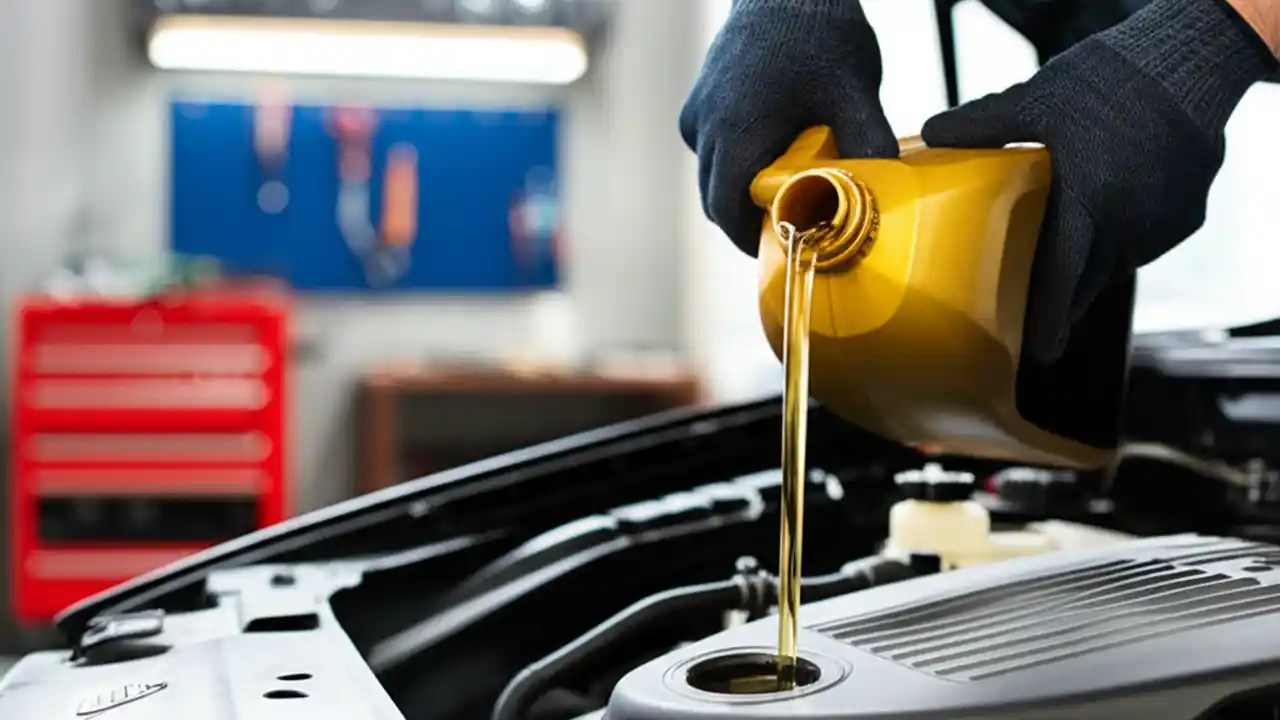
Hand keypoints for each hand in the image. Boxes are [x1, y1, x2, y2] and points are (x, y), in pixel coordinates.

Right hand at [680, 0, 896, 253]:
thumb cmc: (817, 30)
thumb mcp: (853, 90)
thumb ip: (868, 142)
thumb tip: (889, 195)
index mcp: (733, 133)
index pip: (727, 212)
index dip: (750, 241)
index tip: (780, 251)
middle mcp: (704, 127)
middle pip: (716, 199)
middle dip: (749, 219)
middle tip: (791, 227)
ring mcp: (698, 111)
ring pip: (713, 174)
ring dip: (744, 188)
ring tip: (787, 188)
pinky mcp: (700, 97)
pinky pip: (712, 146)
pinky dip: (737, 159)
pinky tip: (776, 148)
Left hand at [923, 0, 1276, 362]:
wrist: (1191, 62)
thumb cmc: (1110, 81)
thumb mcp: (1036, 100)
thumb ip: (983, 125)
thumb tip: (931, 132)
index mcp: (1087, 202)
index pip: (1061, 277)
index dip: (1048, 319)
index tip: (1037, 352)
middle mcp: (1127, 223)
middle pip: (1088, 282)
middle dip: (1062, 309)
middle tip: (1038, 332)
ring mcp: (1161, 223)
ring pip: (1115, 264)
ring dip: (1088, 271)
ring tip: (1062, 272)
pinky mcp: (1185, 216)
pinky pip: (1144, 244)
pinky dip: (1120, 243)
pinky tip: (1103, 225)